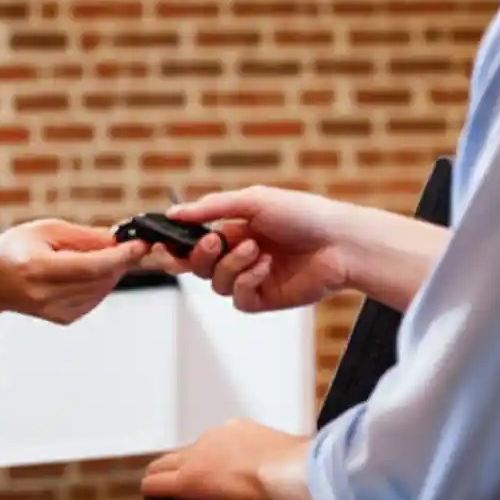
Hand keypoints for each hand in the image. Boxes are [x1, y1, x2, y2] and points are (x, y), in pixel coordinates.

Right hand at [0, 219, 147, 333]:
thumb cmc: (12, 251)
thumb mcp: (45, 230)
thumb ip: (83, 236)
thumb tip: (116, 239)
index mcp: (38, 268)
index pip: (92, 266)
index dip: (121, 256)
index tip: (140, 244)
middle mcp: (46, 294)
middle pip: (101, 279)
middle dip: (122, 261)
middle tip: (130, 244)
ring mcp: (55, 311)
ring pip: (102, 290)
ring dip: (112, 272)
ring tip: (103, 254)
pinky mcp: (63, 319)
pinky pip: (95, 299)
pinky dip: (101, 283)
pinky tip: (89, 271)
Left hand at [142, 419, 329, 499]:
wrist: (285, 469)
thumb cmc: (295, 465)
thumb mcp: (288, 451)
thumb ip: (278, 454)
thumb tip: (293, 458)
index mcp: (238, 430)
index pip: (211, 444)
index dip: (207, 459)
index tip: (211, 469)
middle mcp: (214, 438)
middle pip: (183, 451)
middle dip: (178, 465)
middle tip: (173, 478)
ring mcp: (198, 457)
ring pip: (165, 463)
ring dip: (163, 475)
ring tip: (160, 486)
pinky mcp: (189, 479)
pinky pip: (158, 482)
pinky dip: (153, 489)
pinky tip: (151, 497)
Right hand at [147, 186, 352, 312]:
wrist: (340, 242)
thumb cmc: (303, 214)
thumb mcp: (253, 201)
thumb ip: (211, 207)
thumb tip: (173, 214)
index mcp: (231, 228)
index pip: (190, 241)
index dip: (173, 245)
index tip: (160, 243)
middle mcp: (237, 254)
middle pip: (195, 265)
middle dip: (199, 255)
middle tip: (215, 240)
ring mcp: (250, 277)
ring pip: (214, 283)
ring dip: (231, 264)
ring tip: (256, 249)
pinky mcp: (264, 297)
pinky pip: (238, 298)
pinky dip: (247, 281)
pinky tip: (266, 266)